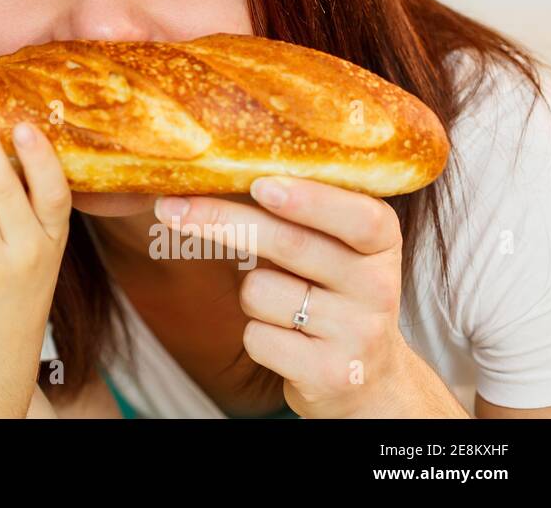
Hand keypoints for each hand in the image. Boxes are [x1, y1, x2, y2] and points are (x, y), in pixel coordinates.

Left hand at [155, 177, 467, 417]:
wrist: (367, 378)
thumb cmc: (331, 293)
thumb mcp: (333, 249)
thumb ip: (294, 213)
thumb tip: (209, 173)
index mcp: (380, 244)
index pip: (359, 216)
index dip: (310, 200)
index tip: (260, 184)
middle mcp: (378, 286)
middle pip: (291, 244)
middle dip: (221, 220)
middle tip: (169, 208)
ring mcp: (357, 334)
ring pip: (261, 291)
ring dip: (248, 293)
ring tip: (281, 305)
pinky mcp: (328, 374)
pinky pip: (257, 337)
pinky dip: (255, 334)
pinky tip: (284, 340)